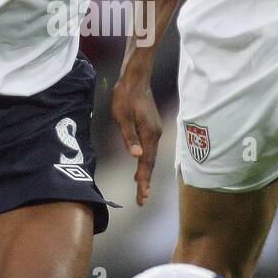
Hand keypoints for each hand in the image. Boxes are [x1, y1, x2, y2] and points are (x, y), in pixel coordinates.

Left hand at [110, 72, 161, 205]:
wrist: (136, 78)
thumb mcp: (122, 116)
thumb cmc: (125, 95)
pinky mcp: (151, 127)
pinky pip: (150, 148)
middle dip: (146, 182)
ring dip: (146, 172)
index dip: (144, 180)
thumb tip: (136, 156)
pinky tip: (139, 165)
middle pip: (151, 162)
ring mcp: (154, 130)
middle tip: (142, 200)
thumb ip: (129, 137)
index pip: (146, 162)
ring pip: (151, 156)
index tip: (142, 196)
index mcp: (148, 133)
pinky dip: (146, 161)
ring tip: (140, 188)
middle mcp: (155, 134)